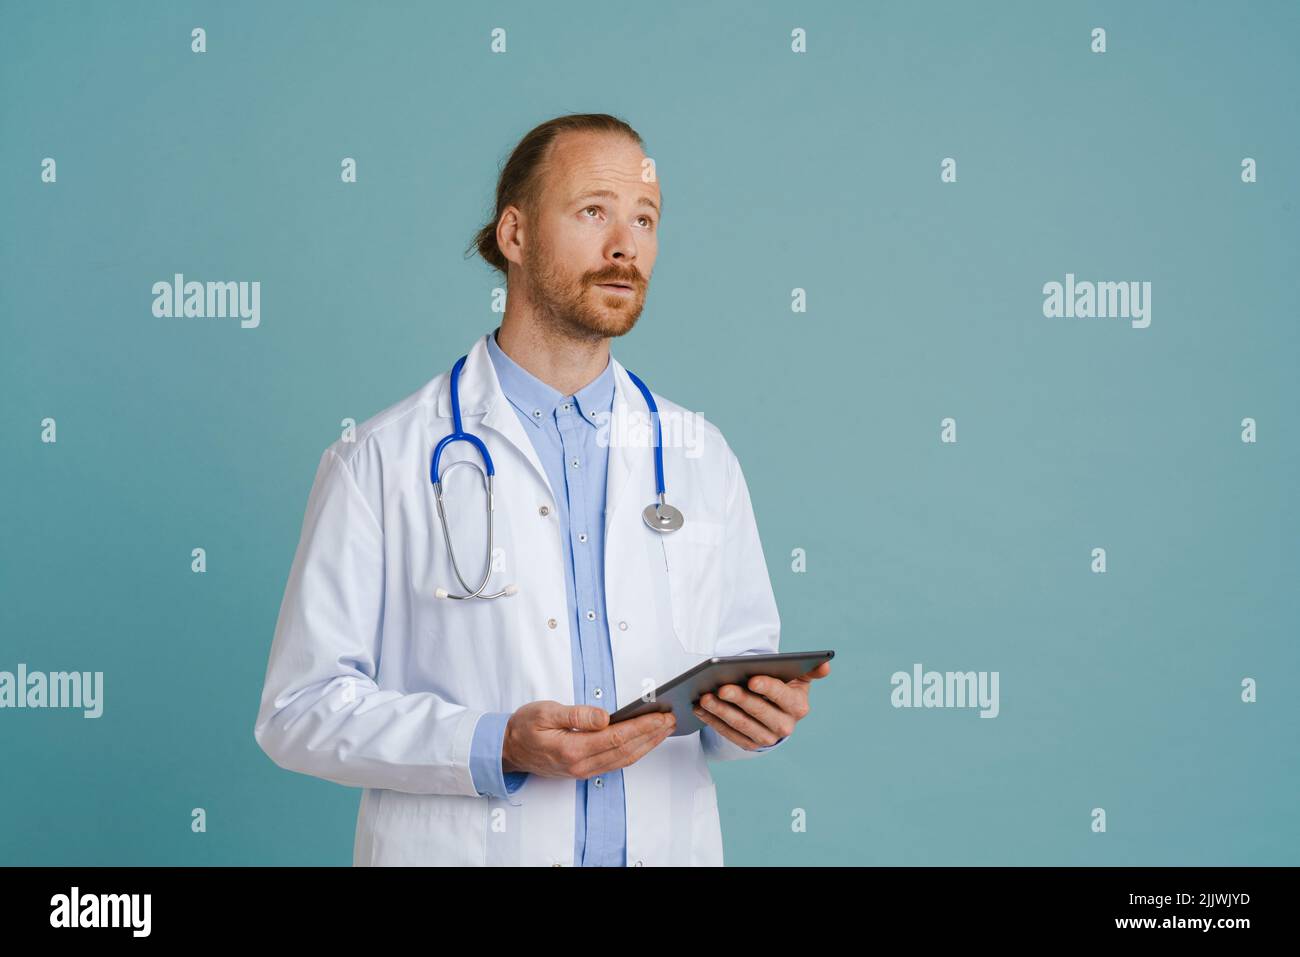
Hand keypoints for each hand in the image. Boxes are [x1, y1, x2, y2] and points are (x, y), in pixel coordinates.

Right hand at [501, 701, 675, 779]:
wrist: (508, 749)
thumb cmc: (523, 728)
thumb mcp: (545, 712)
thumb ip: (576, 715)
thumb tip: (603, 716)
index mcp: (572, 749)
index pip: (616, 738)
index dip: (642, 727)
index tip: (660, 716)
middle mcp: (581, 764)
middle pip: (626, 751)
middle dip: (652, 735)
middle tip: (671, 720)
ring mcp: (584, 770)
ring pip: (624, 759)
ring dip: (647, 744)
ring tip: (664, 729)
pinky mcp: (584, 770)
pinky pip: (616, 762)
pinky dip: (635, 751)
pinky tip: (645, 740)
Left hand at [693, 660, 830, 749]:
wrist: (776, 709)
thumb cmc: (785, 686)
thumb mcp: (798, 676)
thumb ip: (810, 668)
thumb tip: (826, 663)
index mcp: (798, 706)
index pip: (782, 696)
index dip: (768, 688)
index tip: (752, 679)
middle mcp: (785, 726)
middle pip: (759, 713)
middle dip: (739, 700)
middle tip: (721, 688)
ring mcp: (766, 738)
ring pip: (741, 726)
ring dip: (721, 712)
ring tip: (705, 697)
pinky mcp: (749, 745)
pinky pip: (728, 734)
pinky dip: (713, 721)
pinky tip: (700, 708)